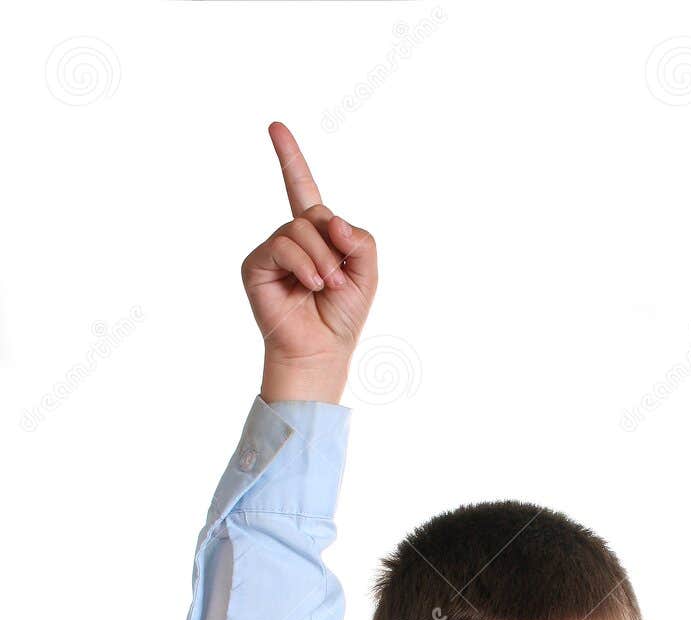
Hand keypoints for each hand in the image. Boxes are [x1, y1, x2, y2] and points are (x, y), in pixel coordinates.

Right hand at [240, 121, 377, 374]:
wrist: (321, 351)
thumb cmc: (342, 316)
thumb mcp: (366, 271)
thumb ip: (358, 237)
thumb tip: (330, 219)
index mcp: (316, 235)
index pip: (301, 188)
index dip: (290, 158)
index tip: (275, 127)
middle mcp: (290, 239)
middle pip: (314, 212)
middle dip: (333, 244)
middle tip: (339, 277)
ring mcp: (271, 251)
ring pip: (299, 228)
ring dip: (320, 258)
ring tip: (325, 285)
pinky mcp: (255, 265)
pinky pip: (281, 245)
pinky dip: (302, 264)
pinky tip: (310, 285)